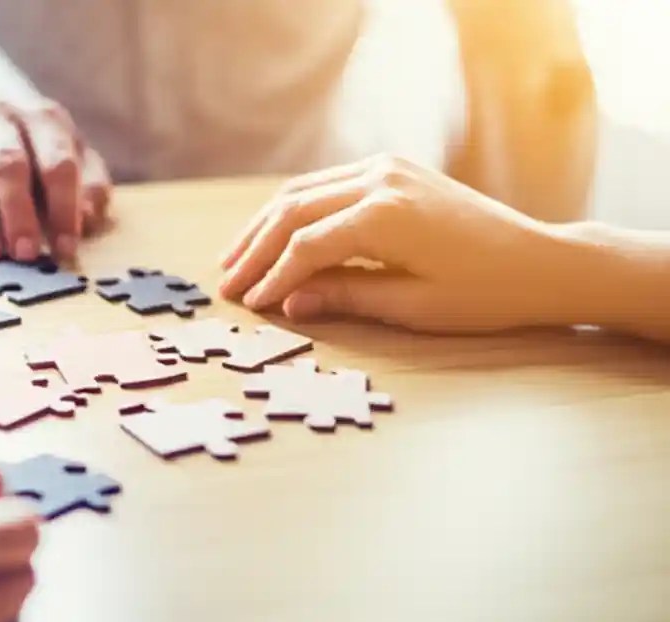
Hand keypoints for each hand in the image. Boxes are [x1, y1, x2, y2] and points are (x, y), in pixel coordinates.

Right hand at [0, 98, 111, 261]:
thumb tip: (89, 220)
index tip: (66, 248)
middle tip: (26, 253)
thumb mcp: (63, 153)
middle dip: (19, 212)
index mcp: (42, 117)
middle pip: (9, 164)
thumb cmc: (26, 146)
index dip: (64, 207)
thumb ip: (87, 184)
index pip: (57, 162)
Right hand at [218, 155, 578, 332]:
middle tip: (226, 285)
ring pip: (302, 190)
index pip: (305, 245)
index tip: (249, 306)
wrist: (541, 261)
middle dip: (255, 250)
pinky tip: (275, 233)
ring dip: (265, 226)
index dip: (271, 278)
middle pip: (292, 210)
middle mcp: (380, 180)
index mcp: (385, 216)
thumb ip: (344, 297)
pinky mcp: (394, 169)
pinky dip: (295, 209)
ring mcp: (386, 168)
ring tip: (235, 259)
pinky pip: (326, 184)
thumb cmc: (484, 293)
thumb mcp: (411, 307)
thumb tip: (289, 303)